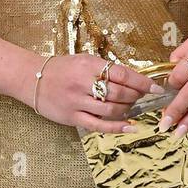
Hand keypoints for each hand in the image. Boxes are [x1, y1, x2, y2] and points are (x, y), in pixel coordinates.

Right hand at [30, 53, 163, 130]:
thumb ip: (106, 69)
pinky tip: (129, 127)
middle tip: (142, 97)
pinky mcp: (72, 117)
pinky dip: (116, 127)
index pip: (122, 74)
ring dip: (127, 109)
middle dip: (136, 96)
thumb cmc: (62, 69)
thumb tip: (134, 79)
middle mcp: (83, 82)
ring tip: (131, 106)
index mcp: (89, 65)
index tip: (155, 88)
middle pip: (119, 93)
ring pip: (111, 109)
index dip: (142, 82)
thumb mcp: (84, 61)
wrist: (32, 78)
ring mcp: (77, 101)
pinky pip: (98, 125)